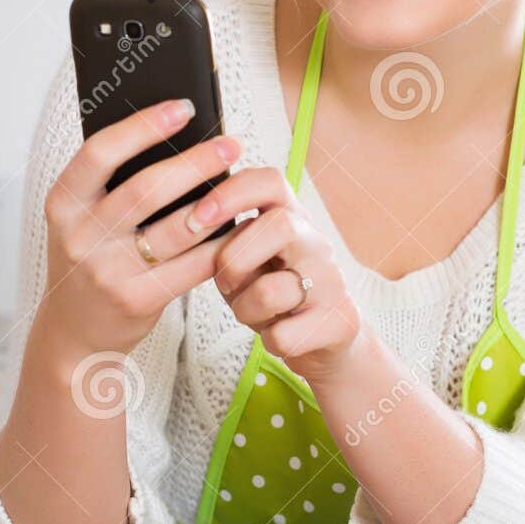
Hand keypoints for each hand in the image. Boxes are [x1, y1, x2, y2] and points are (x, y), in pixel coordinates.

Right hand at [39, 99, 241, 359]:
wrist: (74, 329)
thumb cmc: (91, 257)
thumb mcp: (82, 218)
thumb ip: (113, 183)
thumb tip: (176, 134)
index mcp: (63, 203)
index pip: (100, 153)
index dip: (143, 126)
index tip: (183, 108)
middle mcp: (80, 237)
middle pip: (147, 189)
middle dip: (197, 163)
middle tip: (231, 144)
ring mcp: (108, 272)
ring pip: (177, 228)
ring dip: (218, 202)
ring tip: (242, 182)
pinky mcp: (137, 300)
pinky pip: (192, 265)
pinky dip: (221, 243)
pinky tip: (239, 226)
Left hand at [197, 167, 362, 383]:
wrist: (327, 338)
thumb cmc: (273, 291)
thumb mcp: (248, 258)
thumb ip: (226, 239)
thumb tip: (185, 224)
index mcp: (291, 218)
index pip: (270, 182)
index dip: (231, 193)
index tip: (198, 217)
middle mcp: (316, 243)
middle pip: (279, 226)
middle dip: (234, 260)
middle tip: (227, 282)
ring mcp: (332, 281)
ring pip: (271, 292)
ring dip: (246, 310)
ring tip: (254, 313)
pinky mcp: (339, 322)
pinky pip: (282, 336)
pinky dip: (270, 341)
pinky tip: (279, 335)